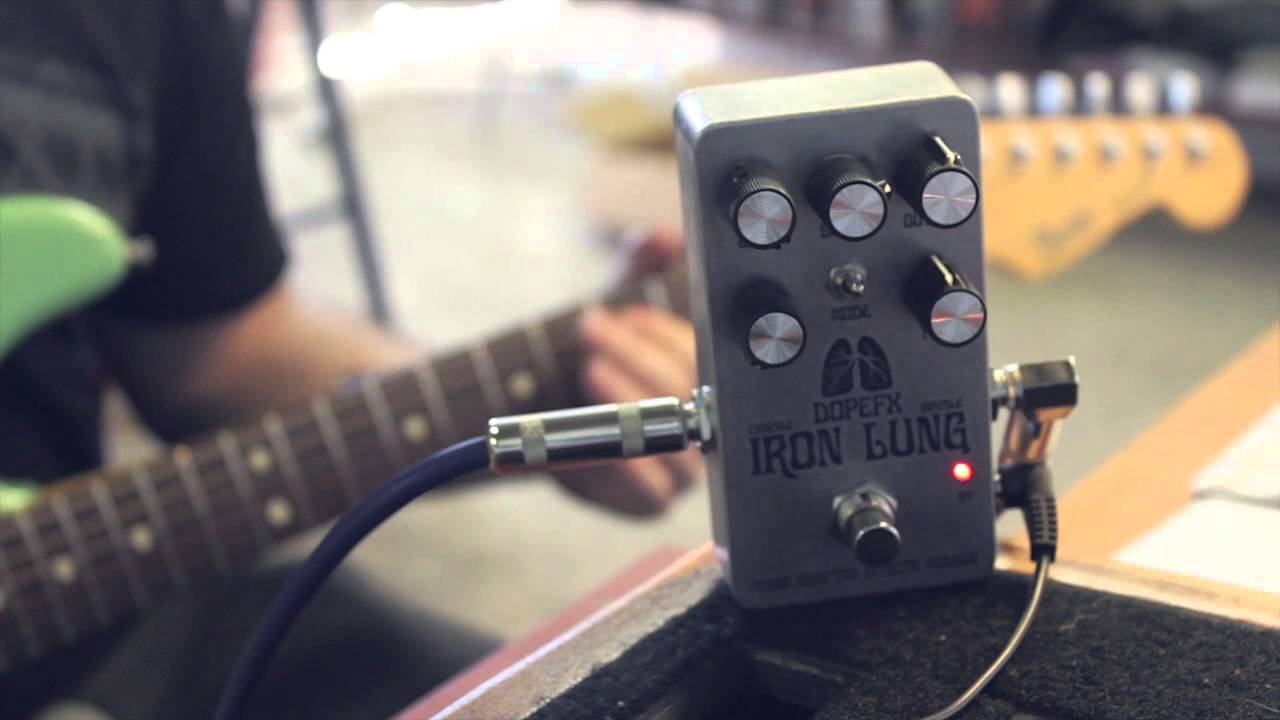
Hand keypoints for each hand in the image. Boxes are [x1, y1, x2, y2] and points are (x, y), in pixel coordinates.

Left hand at [554, 228, 702, 515]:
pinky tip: (587, 427)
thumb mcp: (622, 304)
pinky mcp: (651, 502)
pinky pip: (647, 487)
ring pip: (671, 443)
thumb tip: (659, 235)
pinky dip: (616, 457)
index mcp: (714, 379)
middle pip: (687, 395)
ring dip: (627, 404)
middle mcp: (709, 428)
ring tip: (588, 367)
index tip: (627, 310)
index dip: (665, 332)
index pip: (704, 356)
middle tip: (593, 329)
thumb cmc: (603, 359)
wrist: (553, 423)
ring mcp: (684, 470)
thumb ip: (642, 266)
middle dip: (638, 357)